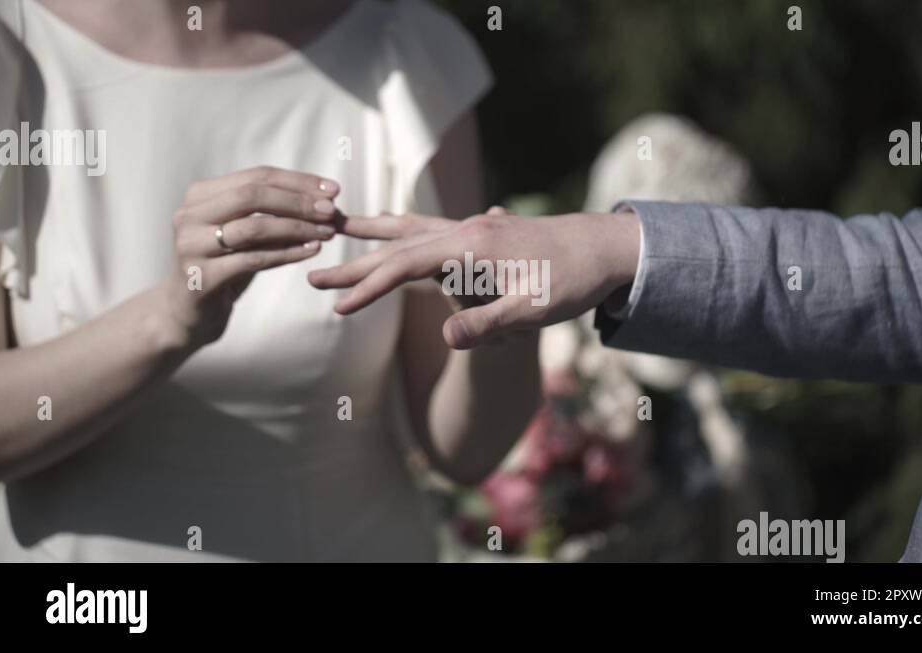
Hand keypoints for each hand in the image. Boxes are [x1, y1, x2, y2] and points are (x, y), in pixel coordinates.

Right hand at [162, 166, 339, 346]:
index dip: (298, 181)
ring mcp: (192, 245)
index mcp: (200, 195)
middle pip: (251, 196)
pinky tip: (312, 251)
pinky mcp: (201, 276)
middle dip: (297, 202)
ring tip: (328, 233)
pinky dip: (287, 254)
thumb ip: (272, 212)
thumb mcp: (244, 232)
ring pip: (252, 228)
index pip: (256, 176)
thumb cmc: (225, 265)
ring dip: (296, 228)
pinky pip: (253, 260)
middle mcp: (190, 215)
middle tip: (332, 211)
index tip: (333, 190)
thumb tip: (324, 198)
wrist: (189, 311)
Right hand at [309, 207, 640, 348]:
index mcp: (471, 247)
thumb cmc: (574, 280)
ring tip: (341, 230)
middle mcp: (466, 229)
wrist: (608, 246)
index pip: (405, 268)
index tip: (337, 309)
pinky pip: (433, 228)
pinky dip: (406, 230)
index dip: (369, 289)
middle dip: (356, 266)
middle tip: (312, 279)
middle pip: (398, 247)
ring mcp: (474, 227)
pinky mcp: (484, 232)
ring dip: (375, 236)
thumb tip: (446, 338)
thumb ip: (489, 323)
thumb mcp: (534, 308)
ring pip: (413, 229)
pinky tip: (397, 226)